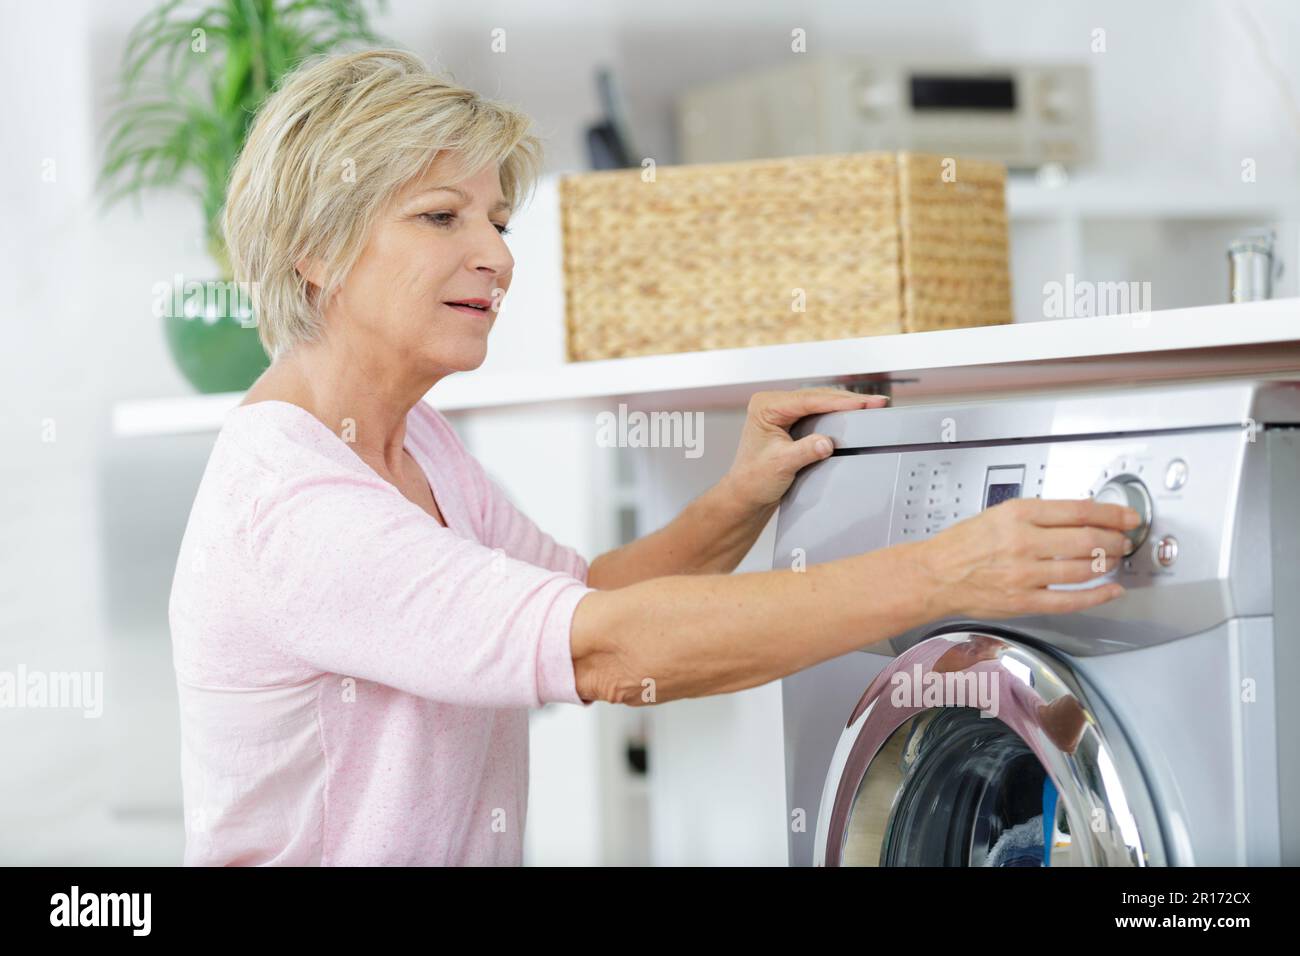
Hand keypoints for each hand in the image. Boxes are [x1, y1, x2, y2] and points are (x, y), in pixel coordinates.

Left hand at [725, 387, 888, 510]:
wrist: (747, 496)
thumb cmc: (754, 480)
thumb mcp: (781, 465)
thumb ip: (804, 451)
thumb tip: (827, 443)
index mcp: (765, 406)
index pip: (808, 400)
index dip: (838, 402)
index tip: (862, 404)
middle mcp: (773, 404)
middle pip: (818, 397)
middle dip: (848, 400)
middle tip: (877, 402)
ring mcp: (783, 411)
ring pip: (821, 402)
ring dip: (846, 404)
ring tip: (872, 405)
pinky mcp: (792, 422)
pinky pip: (819, 412)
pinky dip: (838, 413)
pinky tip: (856, 413)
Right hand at [914, 497, 1138, 618]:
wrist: (935, 575)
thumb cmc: (961, 546)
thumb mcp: (999, 514)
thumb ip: (1038, 515)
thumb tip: (1080, 515)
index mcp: (1018, 514)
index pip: (1080, 510)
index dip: (1112, 513)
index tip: (1126, 517)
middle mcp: (1023, 542)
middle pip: (1089, 539)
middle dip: (1116, 540)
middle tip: (1124, 540)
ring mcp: (1026, 574)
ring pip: (1085, 568)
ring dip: (1108, 563)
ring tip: (1113, 559)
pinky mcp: (1025, 601)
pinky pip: (1072, 600)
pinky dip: (1098, 595)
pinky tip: (1110, 590)